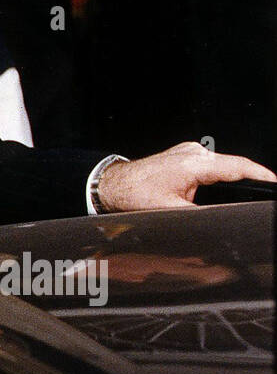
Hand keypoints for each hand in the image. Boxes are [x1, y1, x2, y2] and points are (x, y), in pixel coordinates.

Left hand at [96, 142, 276, 212]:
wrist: (113, 184)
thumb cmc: (135, 194)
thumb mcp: (171, 210)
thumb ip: (200, 215)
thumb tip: (220, 221)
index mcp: (193, 164)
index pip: (237, 167)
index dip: (260, 175)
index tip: (274, 183)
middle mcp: (193, 153)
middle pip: (233, 165)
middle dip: (251, 179)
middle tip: (266, 194)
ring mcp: (189, 152)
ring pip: (223, 165)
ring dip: (235, 178)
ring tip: (252, 192)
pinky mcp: (186, 156)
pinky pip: (212, 165)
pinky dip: (222, 176)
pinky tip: (228, 187)